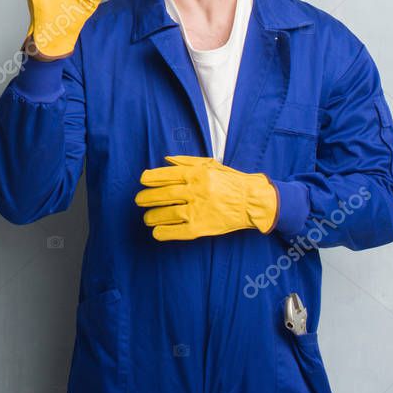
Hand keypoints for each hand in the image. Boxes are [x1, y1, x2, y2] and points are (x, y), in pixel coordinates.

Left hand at [134, 155, 278, 240]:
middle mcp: (196, 191)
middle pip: (164, 194)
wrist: (253, 201)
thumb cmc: (231, 181)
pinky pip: (177, 231)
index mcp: (198, 174)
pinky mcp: (202, 227)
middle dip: (147, 197)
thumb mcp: (211, 165)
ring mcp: (198, 210)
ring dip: (152, 216)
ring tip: (146, 218)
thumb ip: (187, 161)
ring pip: (167, 213)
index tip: (143, 181)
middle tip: (139, 200)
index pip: (167, 175)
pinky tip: (156, 232)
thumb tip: (165, 160)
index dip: (151, 178)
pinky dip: (164, 232)